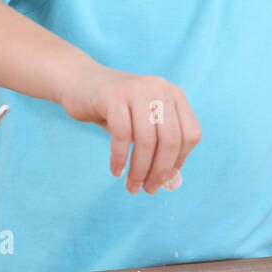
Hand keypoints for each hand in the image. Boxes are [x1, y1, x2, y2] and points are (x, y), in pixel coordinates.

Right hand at [60, 63, 201, 193]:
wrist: (81, 82)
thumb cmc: (116, 110)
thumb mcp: (144, 123)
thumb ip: (160, 145)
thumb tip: (170, 180)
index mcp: (174, 95)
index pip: (191, 134)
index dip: (179, 161)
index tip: (164, 179)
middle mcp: (160, 89)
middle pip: (170, 140)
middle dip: (159, 171)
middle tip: (147, 189)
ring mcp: (137, 89)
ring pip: (146, 140)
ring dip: (139, 169)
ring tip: (131, 186)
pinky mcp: (113, 95)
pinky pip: (121, 134)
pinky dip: (120, 157)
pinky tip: (116, 171)